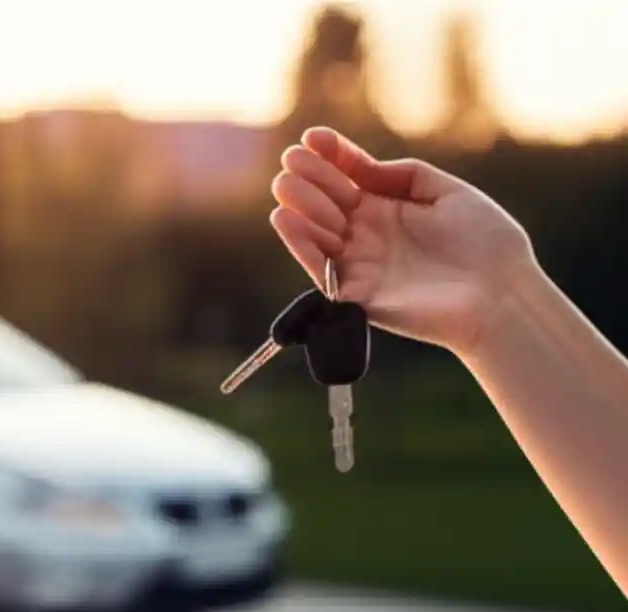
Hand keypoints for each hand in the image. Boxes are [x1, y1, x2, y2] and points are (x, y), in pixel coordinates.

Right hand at [269, 126, 536, 354]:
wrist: (505, 295)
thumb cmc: (488, 244)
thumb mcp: (449, 191)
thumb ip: (403, 174)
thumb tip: (359, 169)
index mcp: (388, 208)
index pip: (348, 177)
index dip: (330, 155)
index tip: (314, 136)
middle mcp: (367, 235)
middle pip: (326, 200)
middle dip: (308, 177)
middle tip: (293, 159)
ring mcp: (359, 264)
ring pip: (315, 231)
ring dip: (299, 205)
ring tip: (286, 183)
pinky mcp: (354, 295)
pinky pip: (318, 269)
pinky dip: (299, 245)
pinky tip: (285, 218)